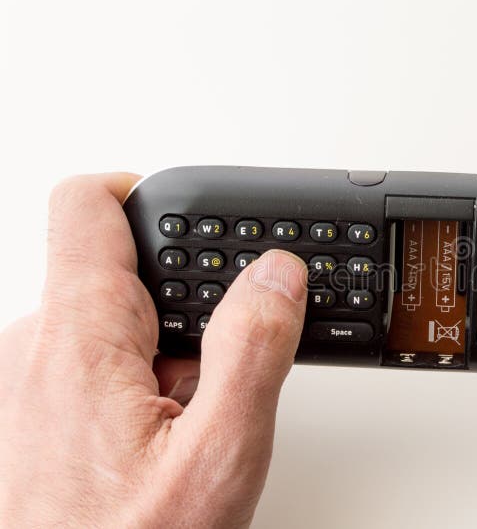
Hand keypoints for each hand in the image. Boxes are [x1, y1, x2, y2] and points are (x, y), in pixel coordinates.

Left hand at [0, 174, 307, 526]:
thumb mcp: (218, 455)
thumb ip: (253, 350)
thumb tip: (276, 278)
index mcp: (78, 340)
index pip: (89, 208)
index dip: (145, 192)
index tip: (195, 215)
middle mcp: (37, 350)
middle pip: (118, 272)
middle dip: (181, 303)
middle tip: (220, 359)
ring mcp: (30, 385)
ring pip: (114, 327)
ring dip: (166, 352)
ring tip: (195, 416)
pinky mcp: (35, 415)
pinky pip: (97, 366)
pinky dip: (143, 382)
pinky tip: (166, 437)